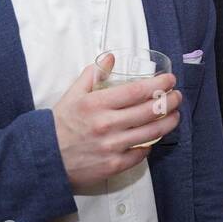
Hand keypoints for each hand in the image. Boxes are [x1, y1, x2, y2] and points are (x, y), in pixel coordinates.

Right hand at [52, 55, 180, 193]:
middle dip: (170, 101)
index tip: (170, 80)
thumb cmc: (60, 125)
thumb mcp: (72, 95)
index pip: (137, 91)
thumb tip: (111, 57)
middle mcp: (107, 125)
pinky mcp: (114, 165)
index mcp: (97, 104)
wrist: (45, 158)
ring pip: (151, 133)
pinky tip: (153, 138)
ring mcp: (112, 147)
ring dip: (168, 122)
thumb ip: (93, 74)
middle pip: (150, 111)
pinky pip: (141, 153)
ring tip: (174, 115)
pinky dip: (150, 145)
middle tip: (177, 96)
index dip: (158, 84)